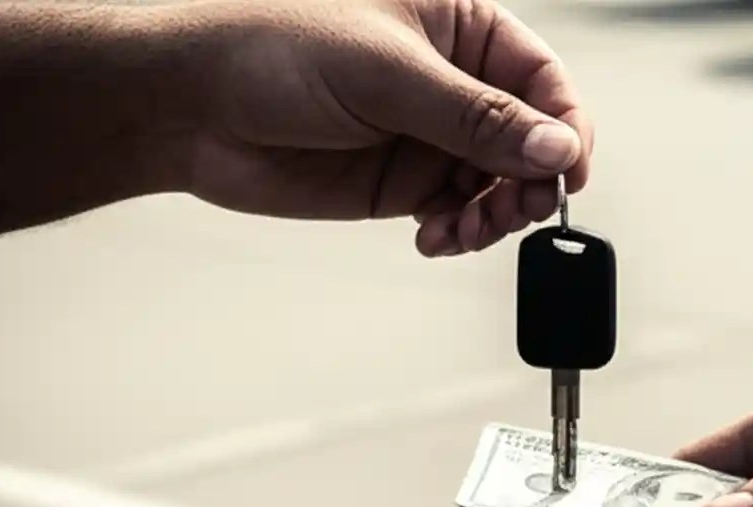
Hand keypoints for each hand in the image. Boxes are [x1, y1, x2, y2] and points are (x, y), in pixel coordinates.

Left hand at [182, 0, 592, 255]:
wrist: (186, 104)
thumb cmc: (266, 47)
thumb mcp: (385, 72)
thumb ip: (477, 116)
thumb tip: (556, 147)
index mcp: (458, 24)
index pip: (543, 78)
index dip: (565, 127)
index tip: (565, 173)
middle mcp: (451, 79)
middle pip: (531, 138)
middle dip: (531, 181)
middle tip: (516, 210)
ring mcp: (428, 133)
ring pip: (499, 184)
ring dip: (496, 215)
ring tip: (467, 230)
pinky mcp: (402, 180)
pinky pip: (458, 212)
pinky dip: (459, 232)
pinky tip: (436, 236)